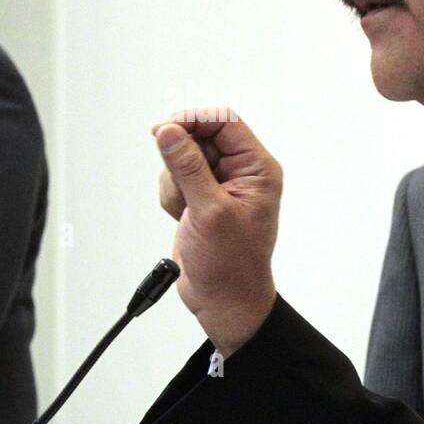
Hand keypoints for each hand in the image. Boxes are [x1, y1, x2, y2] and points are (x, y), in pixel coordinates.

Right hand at [153, 109, 280, 356]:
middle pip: (199, 138)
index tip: (165, 130)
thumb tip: (169, 132)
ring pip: (182, 159)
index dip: (194, 120)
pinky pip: (176, 180)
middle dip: (181, 162)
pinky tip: (183, 218)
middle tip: (182, 189)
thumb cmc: (231, 265)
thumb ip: (187, 167)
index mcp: (257, 169)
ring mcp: (220, 186)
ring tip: (187, 211)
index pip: (225, 123)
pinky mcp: (201, 199)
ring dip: (175, 183)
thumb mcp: (209, 211)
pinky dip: (172, 197)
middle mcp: (241, 173)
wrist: (223, 302)